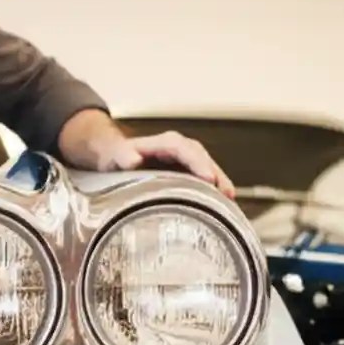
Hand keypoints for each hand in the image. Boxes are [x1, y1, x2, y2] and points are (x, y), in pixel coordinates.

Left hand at [97, 130, 234, 197]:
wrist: (114, 156)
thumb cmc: (115, 156)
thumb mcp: (115, 155)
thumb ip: (123, 156)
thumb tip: (132, 160)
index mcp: (164, 143)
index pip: (186, 150)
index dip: (198, 163)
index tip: (209, 178)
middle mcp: (179, 148)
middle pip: (202, 158)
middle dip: (215, 174)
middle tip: (226, 193)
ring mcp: (185, 159)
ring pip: (207, 167)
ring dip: (219, 182)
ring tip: (229, 199)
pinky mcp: (186, 170)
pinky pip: (204, 176)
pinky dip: (214, 187)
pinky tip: (223, 201)